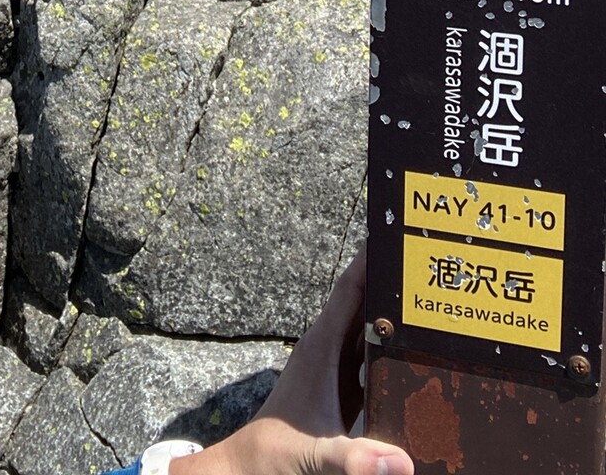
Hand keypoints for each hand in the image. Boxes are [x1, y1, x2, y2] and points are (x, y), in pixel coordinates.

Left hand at [173, 249, 412, 474]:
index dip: (369, 260)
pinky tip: (418, 345)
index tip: (394, 231)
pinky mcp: (341, 387)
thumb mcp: (314, 457)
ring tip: (431, 290)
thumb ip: (353, 458)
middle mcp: (327, 349)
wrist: (249, 469)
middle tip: (429, 256)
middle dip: (391, 278)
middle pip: (363, 302)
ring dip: (394, 309)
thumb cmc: (272, 457)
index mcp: (319, 349)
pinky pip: (370, 354)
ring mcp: (334, 367)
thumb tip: (403, 462)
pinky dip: (392, 343)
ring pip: (368, 326)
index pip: (348, 292)